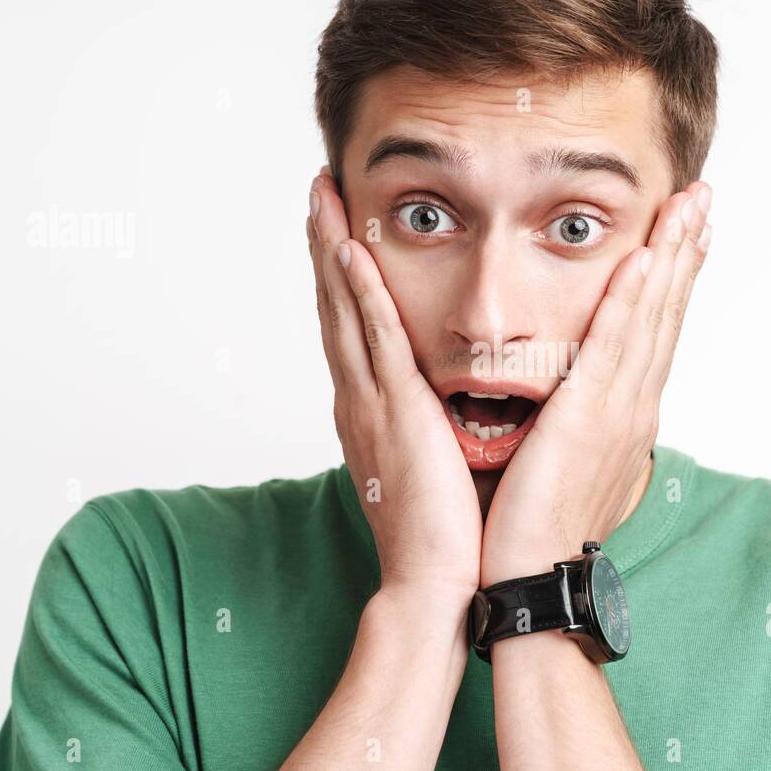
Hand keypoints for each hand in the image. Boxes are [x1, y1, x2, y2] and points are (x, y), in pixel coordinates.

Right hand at [308, 168, 482, 609]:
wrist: (435, 581)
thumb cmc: (443, 532)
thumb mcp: (433, 463)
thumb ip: (433, 424)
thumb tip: (451, 401)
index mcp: (372, 410)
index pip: (353, 327)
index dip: (342, 276)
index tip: (339, 228)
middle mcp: (360, 399)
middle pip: (335, 305)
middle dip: (324, 244)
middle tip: (319, 189)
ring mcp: (371, 403)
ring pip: (344, 310)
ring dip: (331, 249)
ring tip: (322, 195)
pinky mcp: (395, 411)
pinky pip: (373, 339)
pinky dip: (358, 293)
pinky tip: (349, 250)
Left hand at [480, 183, 711, 584]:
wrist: (530, 575)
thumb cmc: (534, 521)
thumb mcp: (564, 458)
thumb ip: (573, 420)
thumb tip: (571, 400)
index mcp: (624, 410)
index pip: (654, 328)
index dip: (672, 275)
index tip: (684, 230)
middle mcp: (633, 403)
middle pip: (666, 311)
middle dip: (685, 248)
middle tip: (701, 194)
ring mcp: (618, 409)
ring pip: (652, 317)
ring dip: (671, 255)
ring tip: (687, 203)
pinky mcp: (590, 418)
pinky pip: (614, 347)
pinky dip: (634, 300)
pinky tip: (645, 258)